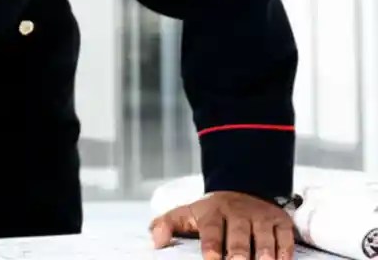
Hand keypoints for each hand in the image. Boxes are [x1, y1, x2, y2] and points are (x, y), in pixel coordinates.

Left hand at [149, 191, 295, 259]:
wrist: (243, 189)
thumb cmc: (210, 212)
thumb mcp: (186, 213)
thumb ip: (166, 225)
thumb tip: (156, 242)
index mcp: (213, 212)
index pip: (211, 230)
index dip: (212, 246)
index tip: (212, 259)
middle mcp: (238, 214)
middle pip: (239, 235)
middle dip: (239, 252)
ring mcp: (261, 217)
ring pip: (264, 237)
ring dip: (265, 253)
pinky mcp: (281, 222)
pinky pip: (286, 238)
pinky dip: (285, 251)